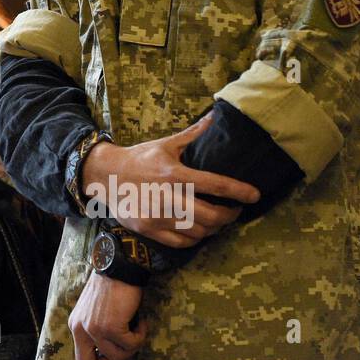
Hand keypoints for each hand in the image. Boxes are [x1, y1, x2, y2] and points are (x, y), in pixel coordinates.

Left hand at [70, 269, 146, 359]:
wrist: (121, 267)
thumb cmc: (111, 287)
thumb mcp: (94, 311)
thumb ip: (95, 331)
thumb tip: (107, 355)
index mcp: (75, 326)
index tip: (115, 357)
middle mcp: (80, 329)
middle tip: (126, 348)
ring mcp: (95, 329)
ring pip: (118, 357)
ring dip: (132, 345)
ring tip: (136, 327)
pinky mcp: (112, 327)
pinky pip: (132, 344)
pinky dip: (141, 335)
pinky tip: (141, 320)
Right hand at [82, 112, 259, 247]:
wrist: (105, 175)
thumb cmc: (139, 158)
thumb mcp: (165, 144)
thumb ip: (192, 135)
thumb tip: (215, 116)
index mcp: (174, 174)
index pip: (215, 184)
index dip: (239, 191)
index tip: (255, 195)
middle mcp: (167, 196)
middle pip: (211, 215)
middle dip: (229, 216)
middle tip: (234, 211)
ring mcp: (157, 216)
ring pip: (198, 231)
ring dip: (214, 229)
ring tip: (218, 221)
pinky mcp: (148, 229)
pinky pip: (181, 242)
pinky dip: (196, 239)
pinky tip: (199, 231)